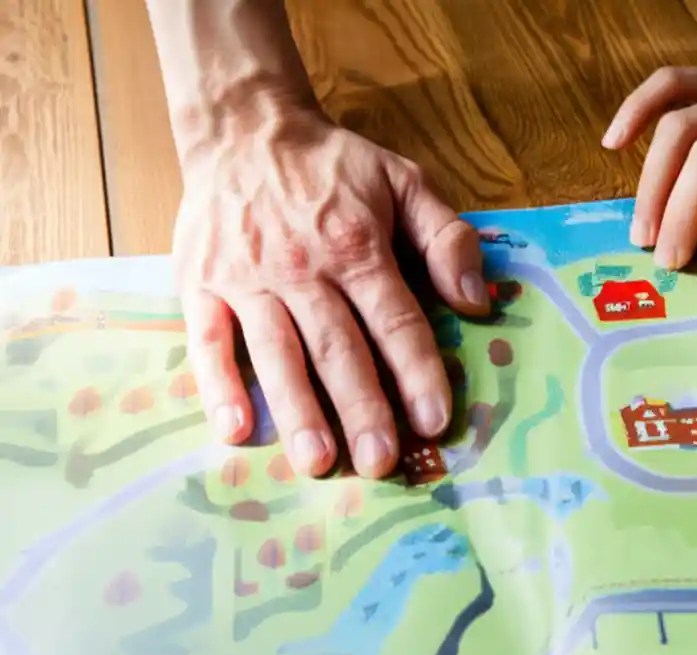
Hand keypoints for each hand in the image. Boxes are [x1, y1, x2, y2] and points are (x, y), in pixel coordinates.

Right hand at [172, 106, 489, 477]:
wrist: (244, 130)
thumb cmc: (334, 167)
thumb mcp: (405, 181)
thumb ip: (447, 239)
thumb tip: (477, 302)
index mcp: (356, 246)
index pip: (394, 320)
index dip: (417, 372)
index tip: (436, 421)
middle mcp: (302, 269)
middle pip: (337, 348)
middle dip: (362, 408)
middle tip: (381, 463)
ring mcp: (246, 280)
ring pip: (276, 353)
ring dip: (297, 410)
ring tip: (318, 462)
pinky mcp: (199, 284)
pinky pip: (207, 342)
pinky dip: (218, 387)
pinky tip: (236, 430)